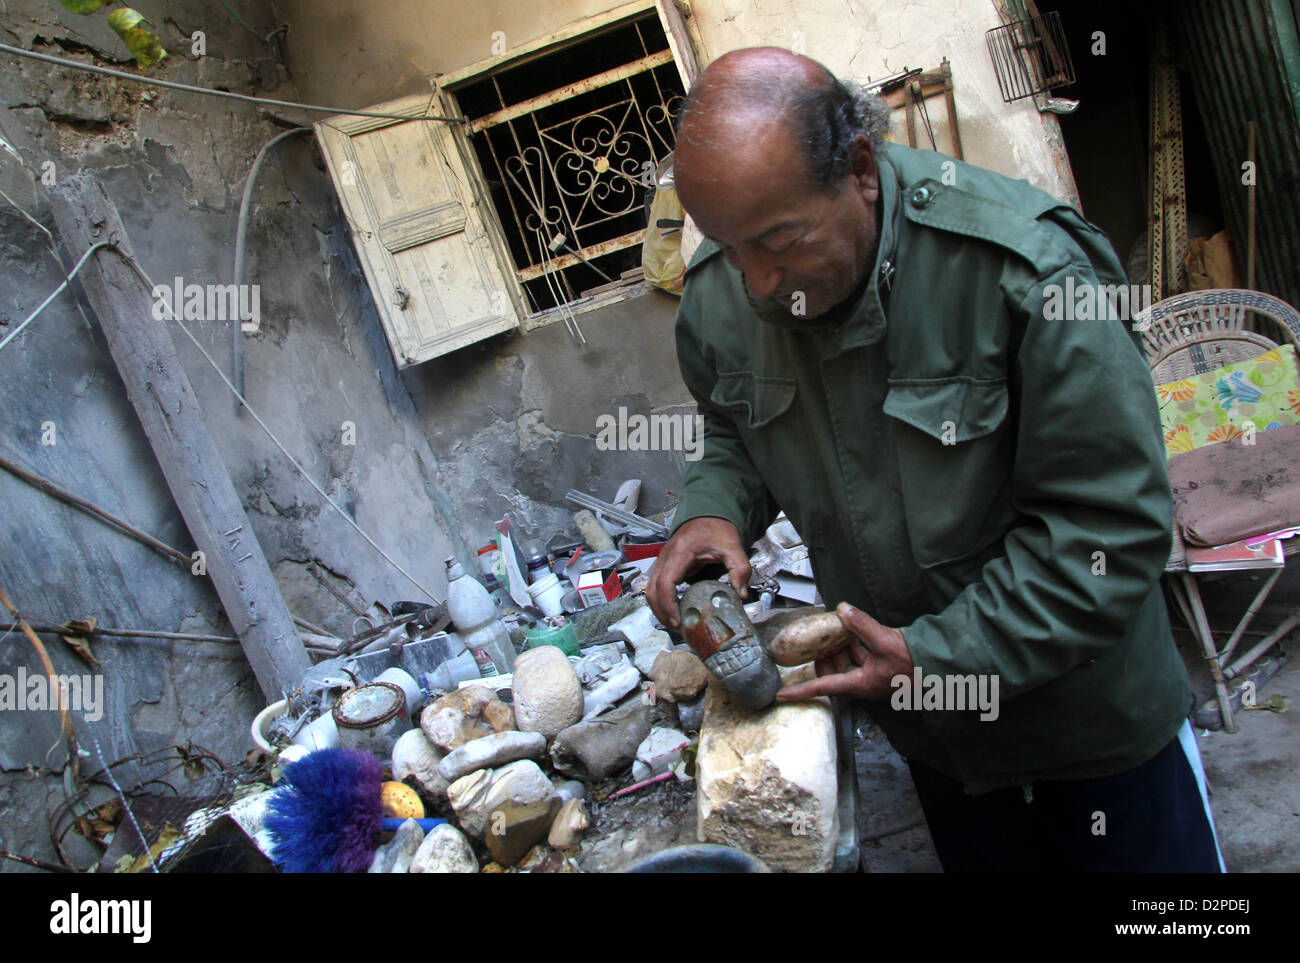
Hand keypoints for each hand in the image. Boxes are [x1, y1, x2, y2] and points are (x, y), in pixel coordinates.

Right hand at [647, 516, 751, 629]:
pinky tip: (673, 610)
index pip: (665, 583)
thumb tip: (741, 593)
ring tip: (674, 623)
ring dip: (658, 608)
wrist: (709, 515)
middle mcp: (666, 557)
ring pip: (650, 589)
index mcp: (680, 552)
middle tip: (677, 627)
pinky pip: (655, 586)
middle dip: (661, 612)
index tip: (677, 619)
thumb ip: (739, 570)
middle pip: (652, 590)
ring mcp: (662, 560)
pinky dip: (660, 600)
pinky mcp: (664, 565)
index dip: (668, 604)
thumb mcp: (732, 548)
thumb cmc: (717, 529)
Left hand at [776, 602, 912, 701]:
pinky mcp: (882, 667)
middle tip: (813, 642)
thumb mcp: (884, 641)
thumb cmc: (913, 662)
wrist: (939, 665)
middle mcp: (864, 683)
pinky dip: (854, 646)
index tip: (781, 694)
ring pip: (846, 665)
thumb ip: (861, 625)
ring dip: (838, 650)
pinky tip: (854, 631)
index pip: (823, 687)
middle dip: (821, 659)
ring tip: (833, 632)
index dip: (800, 690)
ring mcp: (873, 676)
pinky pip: (860, 658)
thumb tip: (841, 609)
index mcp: (860, 683)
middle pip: (832, 674)